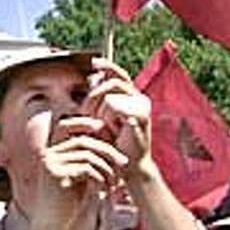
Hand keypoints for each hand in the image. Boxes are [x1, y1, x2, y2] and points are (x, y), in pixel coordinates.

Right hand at [30, 116, 127, 229]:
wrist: (52, 224)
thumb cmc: (67, 203)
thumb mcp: (79, 177)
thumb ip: (87, 161)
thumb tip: (107, 145)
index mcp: (53, 152)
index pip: (69, 128)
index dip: (88, 127)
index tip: (109, 135)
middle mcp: (48, 154)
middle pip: (83, 141)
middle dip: (107, 150)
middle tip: (124, 162)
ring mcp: (49, 163)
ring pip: (87, 155)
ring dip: (106, 167)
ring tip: (115, 181)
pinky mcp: (53, 174)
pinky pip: (84, 168)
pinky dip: (99, 177)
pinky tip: (104, 188)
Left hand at [83, 58, 152, 172]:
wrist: (128, 166)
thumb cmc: (114, 144)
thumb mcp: (102, 119)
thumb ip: (99, 99)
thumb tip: (93, 77)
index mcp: (133, 97)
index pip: (119, 74)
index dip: (108, 66)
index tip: (94, 63)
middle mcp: (139, 98)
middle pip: (110, 83)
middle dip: (94, 97)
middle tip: (87, 115)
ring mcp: (142, 106)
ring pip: (110, 96)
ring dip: (100, 112)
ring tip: (103, 127)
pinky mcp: (140, 115)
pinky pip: (114, 107)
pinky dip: (108, 119)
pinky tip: (111, 129)